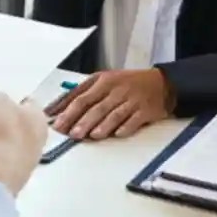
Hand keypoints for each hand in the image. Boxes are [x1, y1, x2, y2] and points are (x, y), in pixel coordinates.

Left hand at [46, 68, 173, 139]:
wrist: (162, 84)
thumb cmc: (128, 84)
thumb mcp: (105, 82)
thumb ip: (83, 94)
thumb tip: (58, 109)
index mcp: (102, 81)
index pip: (80, 95)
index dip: (66, 109)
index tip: (54, 121)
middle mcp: (115, 89)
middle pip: (94, 105)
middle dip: (80, 119)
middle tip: (70, 132)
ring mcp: (131, 99)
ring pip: (113, 113)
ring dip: (101, 125)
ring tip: (90, 135)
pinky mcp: (145, 110)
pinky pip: (133, 119)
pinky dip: (125, 127)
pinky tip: (117, 134)